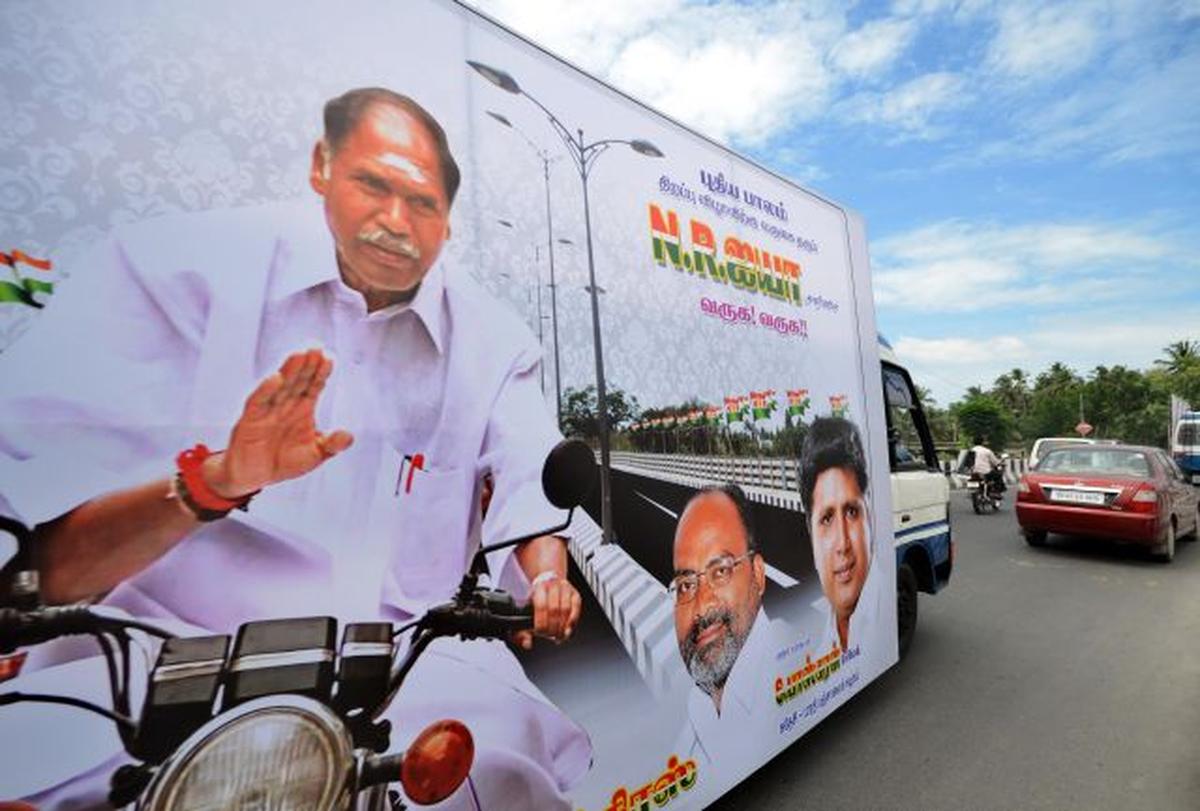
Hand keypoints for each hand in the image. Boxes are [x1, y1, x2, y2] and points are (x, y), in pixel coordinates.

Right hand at [204, 348, 353, 496]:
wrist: (252, 476)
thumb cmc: (282, 462)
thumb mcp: (314, 455)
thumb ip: (331, 445)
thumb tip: (348, 435)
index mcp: (302, 409)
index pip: (313, 385)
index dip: (321, 372)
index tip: (329, 358)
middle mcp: (285, 405)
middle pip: (298, 380)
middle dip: (307, 364)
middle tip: (315, 347)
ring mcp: (267, 410)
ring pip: (280, 386)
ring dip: (289, 371)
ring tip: (299, 355)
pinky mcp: (250, 420)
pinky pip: (258, 402)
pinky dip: (266, 390)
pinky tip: (275, 378)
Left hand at [513, 574, 581, 649]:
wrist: (547, 584)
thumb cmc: (535, 601)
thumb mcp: (523, 613)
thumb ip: (521, 631)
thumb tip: (527, 644)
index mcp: (538, 587)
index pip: (541, 606)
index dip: (542, 623)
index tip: (540, 632)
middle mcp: (553, 585)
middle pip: (555, 609)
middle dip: (553, 627)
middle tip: (549, 636)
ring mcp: (565, 588)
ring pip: (566, 610)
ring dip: (563, 627)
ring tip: (558, 636)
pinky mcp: (575, 594)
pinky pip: (576, 608)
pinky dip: (572, 621)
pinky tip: (567, 630)